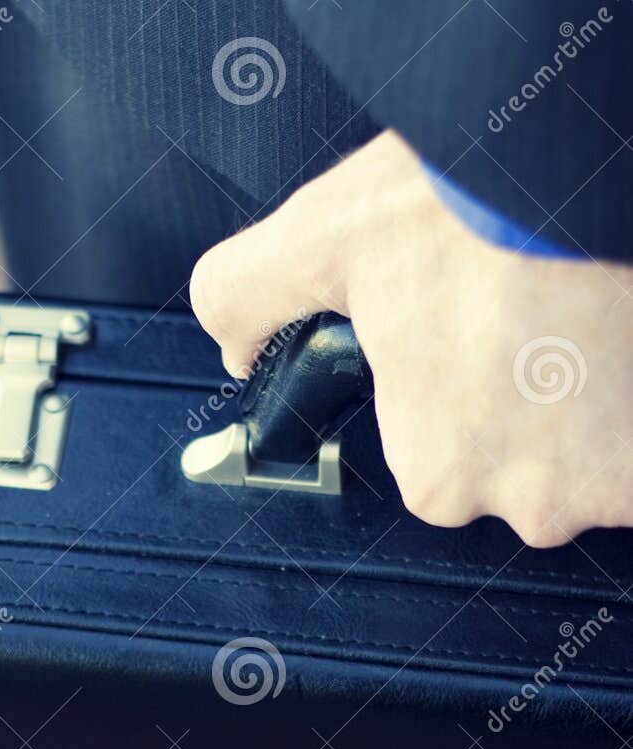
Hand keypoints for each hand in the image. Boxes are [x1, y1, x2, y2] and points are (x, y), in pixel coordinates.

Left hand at [189, 131, 632, 547]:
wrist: (588, 168)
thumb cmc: (472, 198)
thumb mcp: (329, 233)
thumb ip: (254, 295)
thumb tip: (233, 339)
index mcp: (436, 470)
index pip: (445, 457)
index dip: (460, 390)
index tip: (482, 339)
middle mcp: (521, 503)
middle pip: (527, 467)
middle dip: (534, 405)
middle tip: (542, 319)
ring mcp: (604, 490)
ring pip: (594, 459)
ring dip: (596, 405)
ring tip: (588, 325)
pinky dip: (632, 415)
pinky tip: (617, 351)